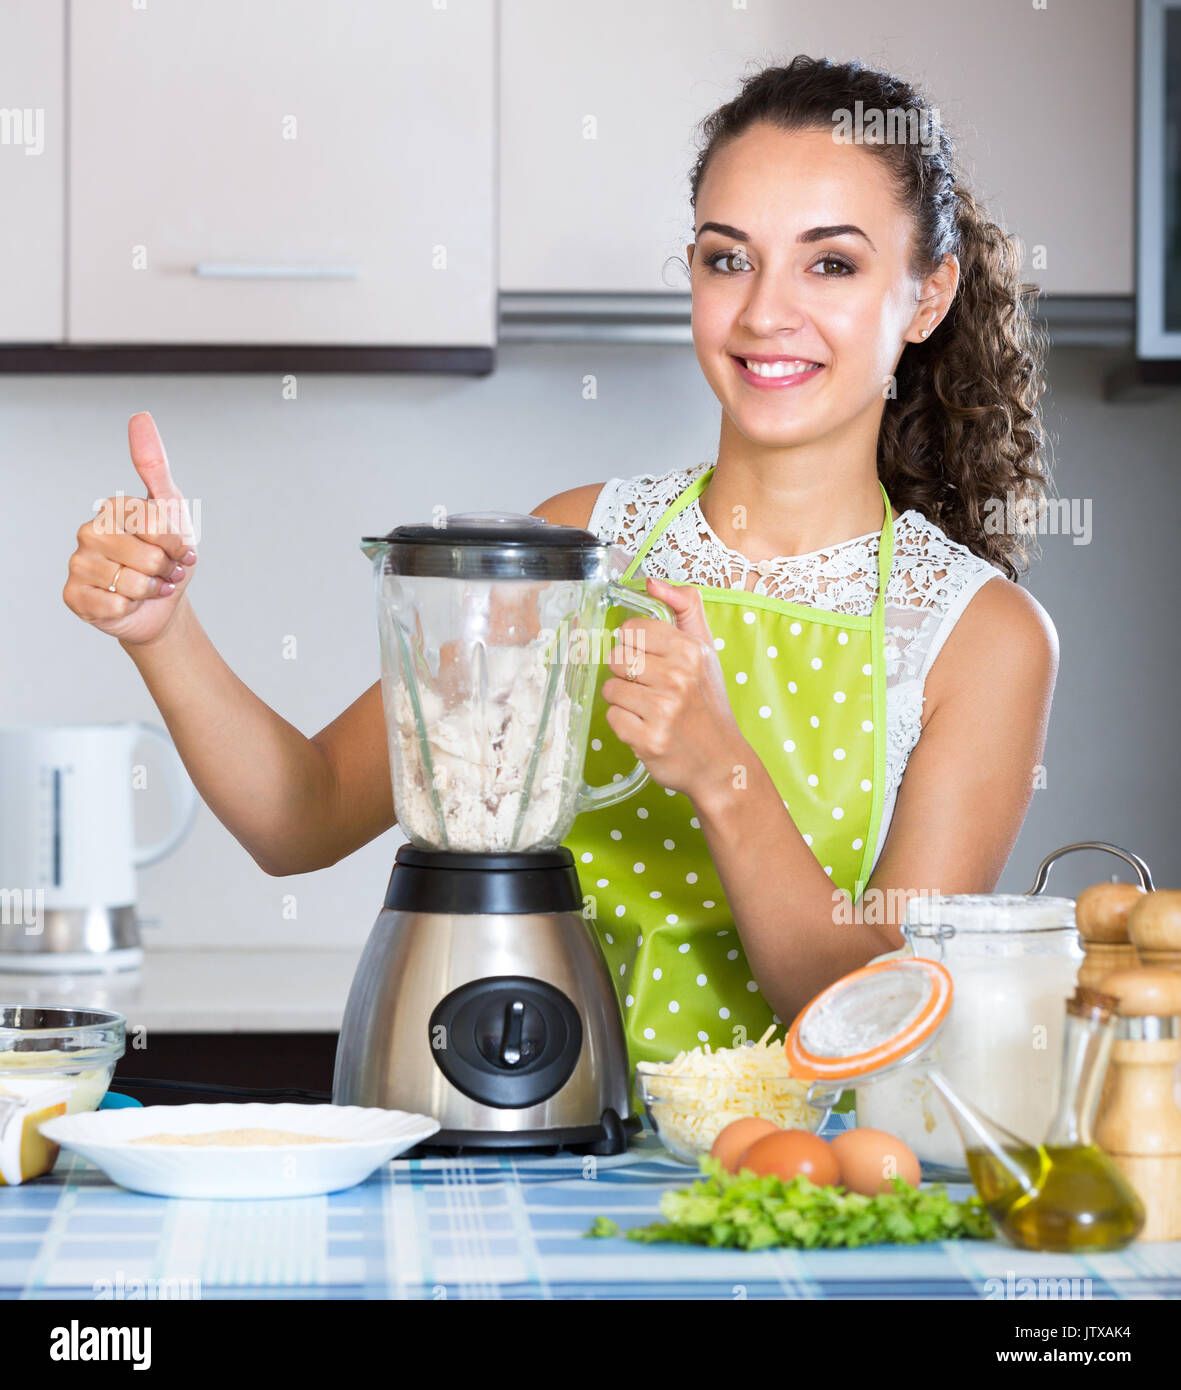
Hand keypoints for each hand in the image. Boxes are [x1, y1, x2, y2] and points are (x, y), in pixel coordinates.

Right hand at [62, 413, 197, 645]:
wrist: (160, 605)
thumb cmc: (166, 557)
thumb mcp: (171, 511)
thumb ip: (155, 466)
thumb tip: (140, 416)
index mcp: (113, 509)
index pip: (158, 526)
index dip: (177, 545)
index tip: (177, 550)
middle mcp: (89, 532)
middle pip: (147, 557)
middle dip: (165, 571)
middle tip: (161, 572)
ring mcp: (78, 564)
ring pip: (131, 584)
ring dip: (149, 591)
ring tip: (145, 587)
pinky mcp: (74, 596)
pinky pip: (113, 606)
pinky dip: (130, 609)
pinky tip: (126, 603)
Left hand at [602, 575, 750, 800]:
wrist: (721, 762)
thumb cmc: (708, 704)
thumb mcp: (706, 650)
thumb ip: (685, 608)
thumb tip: (652, 583)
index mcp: (689, 650)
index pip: (630, 630)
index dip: (635, 646)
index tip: (651, 661)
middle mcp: (677, 677)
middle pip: (616, 658)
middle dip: (628, 675)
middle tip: (652, 690)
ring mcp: (662, 710)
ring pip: (610, 689)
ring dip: (625, 701)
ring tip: (650, 711)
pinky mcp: (648, 739)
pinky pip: (612, 718)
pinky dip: (625, 726)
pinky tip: (647, 729)